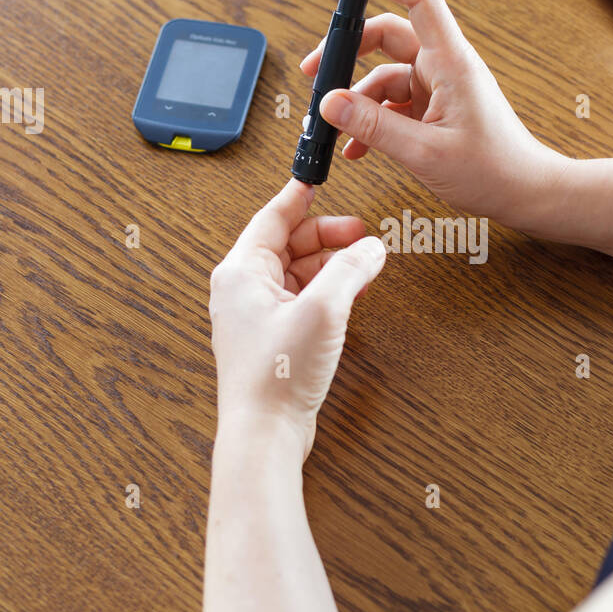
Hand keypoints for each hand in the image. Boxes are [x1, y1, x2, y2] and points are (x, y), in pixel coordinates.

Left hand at [208, 179, 385, 463]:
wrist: (265, 433)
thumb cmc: (277, 374)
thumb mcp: (323, 309)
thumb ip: (350, 270)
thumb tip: (371, 247)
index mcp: (241, 272)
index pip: (272, 217)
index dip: (299, 196)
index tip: (317, 179)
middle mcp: (243, 290)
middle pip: (288, 245)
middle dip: (328, 236)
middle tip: (363, 233)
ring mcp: (257, 316)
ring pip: (298, 273)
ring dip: (332, 266)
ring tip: (365, 264)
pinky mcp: (273, 339)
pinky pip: (302, 300)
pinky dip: (328, 291)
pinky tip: (352, 294)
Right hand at [301, 0, 565, 228]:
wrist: (524, 192)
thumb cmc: (491, 170)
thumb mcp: (424, 152)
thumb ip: (374, 126)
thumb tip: (330, 102)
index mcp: (450, 63)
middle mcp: (444, 67)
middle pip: (387, 36)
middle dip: (347, 51)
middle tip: (314, 74)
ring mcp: (439, 88)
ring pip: (385, 75)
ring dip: (356, 98)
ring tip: (331, 127)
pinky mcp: (436, 109)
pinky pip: (394, 104)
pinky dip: (372, 120)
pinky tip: (355, 147)